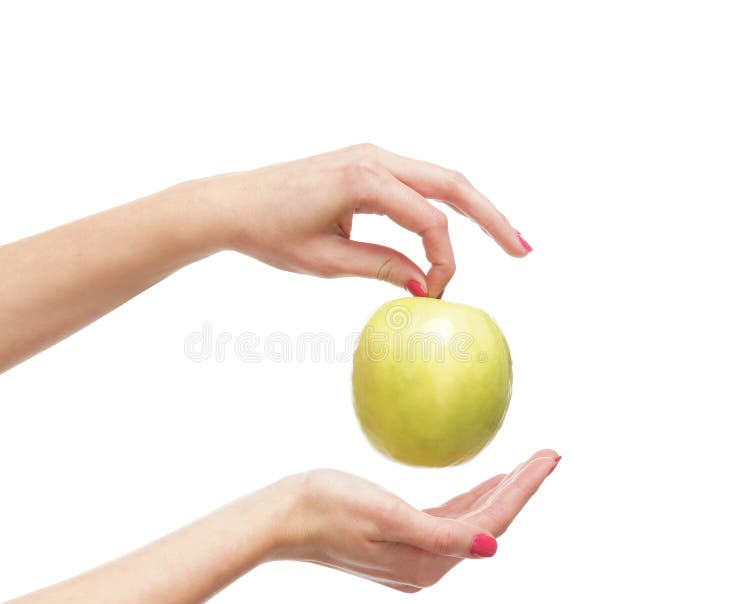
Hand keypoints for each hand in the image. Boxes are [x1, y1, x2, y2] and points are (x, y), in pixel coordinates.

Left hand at [178, 144, 530, 297]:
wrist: (232, 204)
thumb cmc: (270, 232)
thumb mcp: (326, 260)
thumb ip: (381, 266)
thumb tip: (425, 284)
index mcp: (363, 179)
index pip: (429, 220)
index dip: (443, 260)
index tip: (437, 295)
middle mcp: (373, 158)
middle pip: (451, 184)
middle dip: (492, 218)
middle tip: (524, 250)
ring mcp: (370, 156)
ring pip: (439, 180)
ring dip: (473, 208)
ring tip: (507, 238)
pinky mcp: (365, 164)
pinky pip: (415, 183)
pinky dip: (441, 205)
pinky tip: (458, 227)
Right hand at [272, 449, 558, 591]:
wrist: (283, 518)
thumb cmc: (327, 506)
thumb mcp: (385, 516)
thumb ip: (439, 535)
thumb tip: (490, 548)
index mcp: (427, 561)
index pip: (491, 523)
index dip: (524, 490)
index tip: (549, 457)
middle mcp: (426, 565)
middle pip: (487, 523)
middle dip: (520, 488)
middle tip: (548, 454)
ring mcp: (413, 557)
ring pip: (470, 521)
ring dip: (498, 493)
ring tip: (526, 466)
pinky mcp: (400, 544)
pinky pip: (448, 520)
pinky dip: (470, 499)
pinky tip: (481, 484)